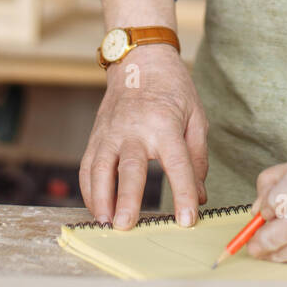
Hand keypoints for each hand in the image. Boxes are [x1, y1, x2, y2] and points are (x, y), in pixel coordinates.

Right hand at [79, 45, 207, 229]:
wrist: (140, 59)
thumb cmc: (172, 88)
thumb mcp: (196, 116)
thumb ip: (197, 158)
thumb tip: (199, 196)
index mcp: (165, 124)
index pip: (177, 164)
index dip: (182, 193)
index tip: (187, 220)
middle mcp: (135, 129)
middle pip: (130, 168)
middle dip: (127, 199)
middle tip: (126, 226)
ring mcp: (111, 132)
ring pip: (99, 169)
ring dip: (100, 199)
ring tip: (106, 224)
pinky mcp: (97, 135)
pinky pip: (87, 166)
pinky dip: (89, 190)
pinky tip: (97, 209)